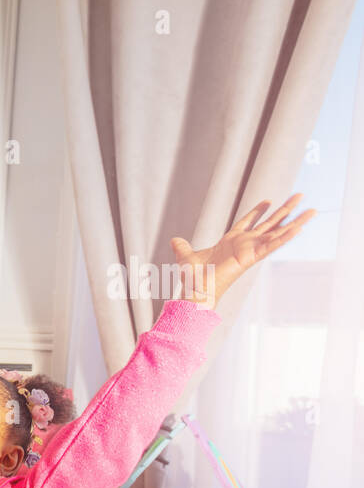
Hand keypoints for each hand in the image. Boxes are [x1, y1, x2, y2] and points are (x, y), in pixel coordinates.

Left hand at [170, 195, 313, 308]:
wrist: (196, 291)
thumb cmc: (193, 278)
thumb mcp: (186, 256)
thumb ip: (182, 247)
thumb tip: (174, 240)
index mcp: (231, 242)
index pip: (248, 222)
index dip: (258, 212)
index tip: (268, 201)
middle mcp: (244, 245)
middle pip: (269, 224)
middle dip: (285, 210)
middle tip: (300, 196)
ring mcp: (250, 251)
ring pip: (277, 233)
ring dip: (295, 222)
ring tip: (311, 210)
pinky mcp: (252, 258)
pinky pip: (271, 246)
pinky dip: (285, 238)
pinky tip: (299, 228)